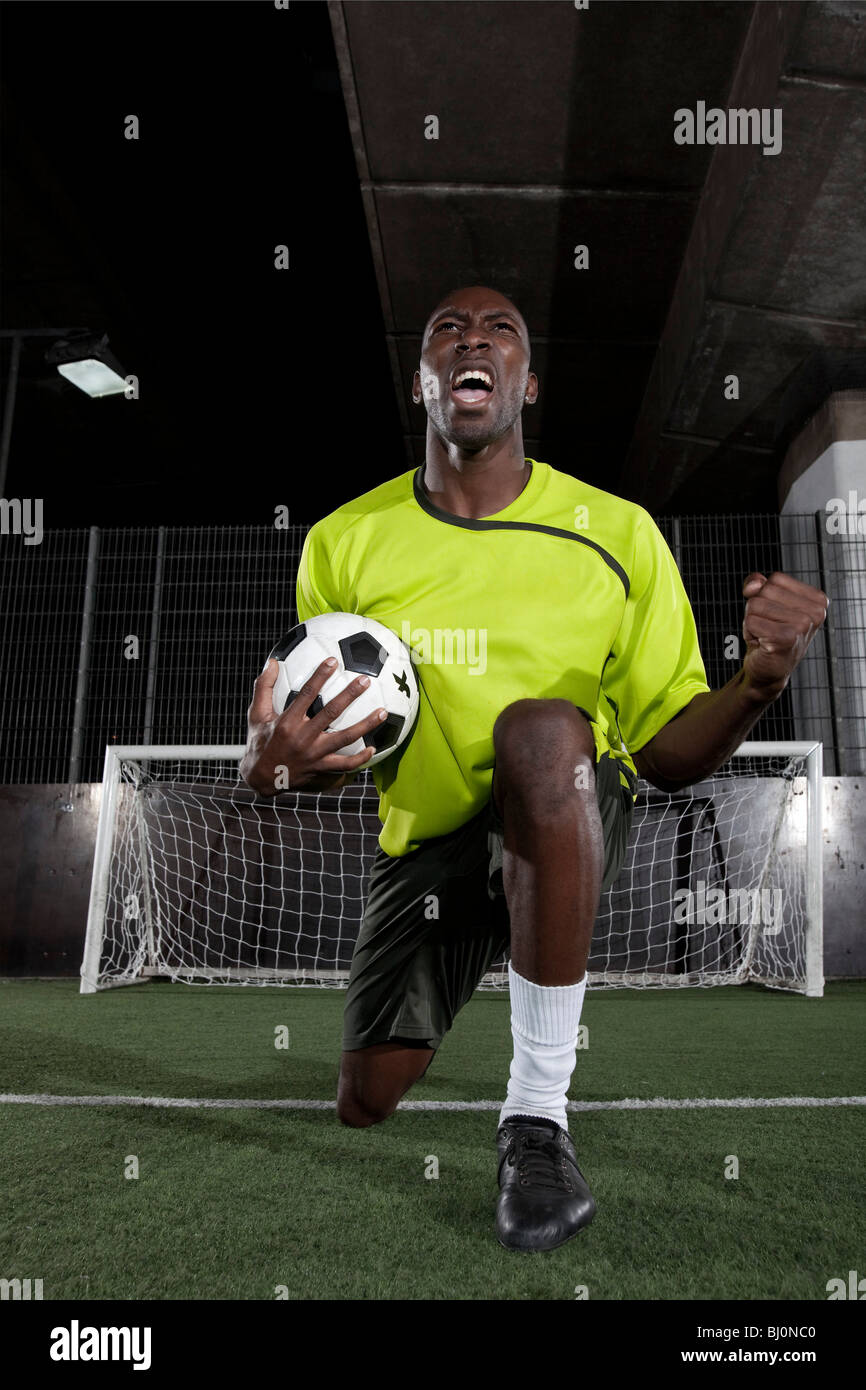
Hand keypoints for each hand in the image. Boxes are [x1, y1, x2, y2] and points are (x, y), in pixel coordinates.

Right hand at [239, 658, 386, 794]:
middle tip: (365, 680)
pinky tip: (374, 748)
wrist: (262, 779)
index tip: (333, 660)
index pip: (306, 694)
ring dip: (365, 725)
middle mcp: (302, 737)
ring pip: (345, 739)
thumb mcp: (256, 714)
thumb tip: (273, 661)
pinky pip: (345, 765)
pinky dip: (361, 758)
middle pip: (331, 713)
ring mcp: (314, 755)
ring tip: (383, 712)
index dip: (320, 676)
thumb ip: (264, 687)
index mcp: (287, 722)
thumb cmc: (259, 741)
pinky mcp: (320, 768)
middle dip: (349, 695)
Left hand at [741, 571, 828, 699]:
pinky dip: (749, 633)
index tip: (775, 617)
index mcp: (818, 600)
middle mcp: (816, 612)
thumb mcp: (765, 603)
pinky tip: (762, 645)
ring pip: (755, 604)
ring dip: (752, 622)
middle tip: (768, 629)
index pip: (776, 579)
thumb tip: (753, 585)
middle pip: (765, 590)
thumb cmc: (768, 635)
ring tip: (765, 636)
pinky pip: (751, 621)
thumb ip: (758, 584)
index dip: (765, 596)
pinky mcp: (786, 638)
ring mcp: (803, 625)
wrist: (768, 671)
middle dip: (757, 609)